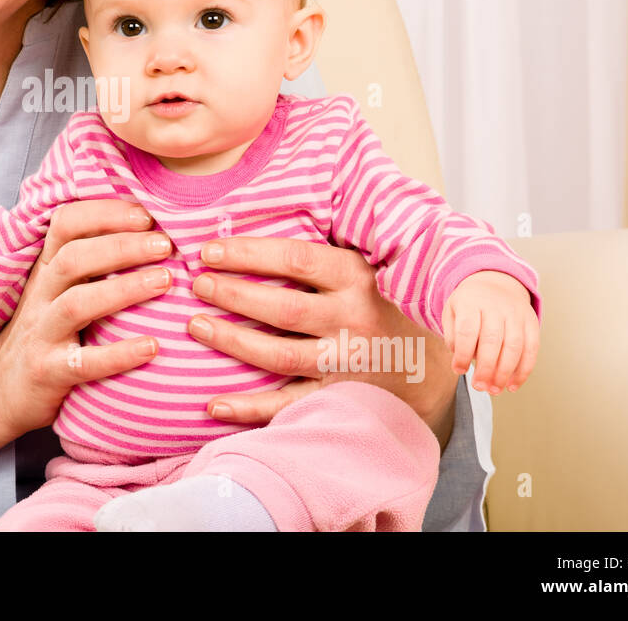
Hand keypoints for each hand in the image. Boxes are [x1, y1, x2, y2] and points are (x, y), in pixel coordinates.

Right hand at [0, 199, 172, 480]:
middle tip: (166, 244)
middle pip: (74, 258)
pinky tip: (152, 347)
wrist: (1, 392)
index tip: (147, 214)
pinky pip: (83, 363)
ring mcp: (41, 334)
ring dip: (124, 289)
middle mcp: (40, 295)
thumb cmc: (48, 333)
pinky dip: (118, 354)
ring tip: (166, 280)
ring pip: (76, 304)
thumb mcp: (60, 291)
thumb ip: (93, 264)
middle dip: (122, 246)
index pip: (66, 223)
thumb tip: (152, 230)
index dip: (104, 212)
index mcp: (47, 269)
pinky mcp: (47, 373)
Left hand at [185, 237, 459, 446]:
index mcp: (357, 277)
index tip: (209, 250)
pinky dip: (250, 408)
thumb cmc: (380, 301)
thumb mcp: (363, 265)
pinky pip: (289, 406)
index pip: (296, 259)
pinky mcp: (340, 398)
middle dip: (233, 295)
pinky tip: (214, 402)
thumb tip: (246, 220)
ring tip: (196, 326)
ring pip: (281, 355)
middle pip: (283, 308)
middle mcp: (354, 320)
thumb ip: (317, 251)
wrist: (431, 362)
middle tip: (197, 284)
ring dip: (233, 342)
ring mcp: (347, 363)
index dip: (249, 254)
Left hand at [441, 270, 538, 394]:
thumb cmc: (469, 304)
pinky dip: (524, 370)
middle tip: (479, 386)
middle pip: (493, 340)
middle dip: (486, 368)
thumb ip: (452, 335)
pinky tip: (513, 385)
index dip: (463, 353)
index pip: (467, 330)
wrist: (495, 282)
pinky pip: (531, 348)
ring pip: (514, 346)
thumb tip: (460, 360)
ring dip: (505, 372)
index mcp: (471, 301)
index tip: (458, 370)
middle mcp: (496, 306)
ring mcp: (516, 313)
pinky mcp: (532, 322)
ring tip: (494, 389)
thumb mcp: (452, 311)